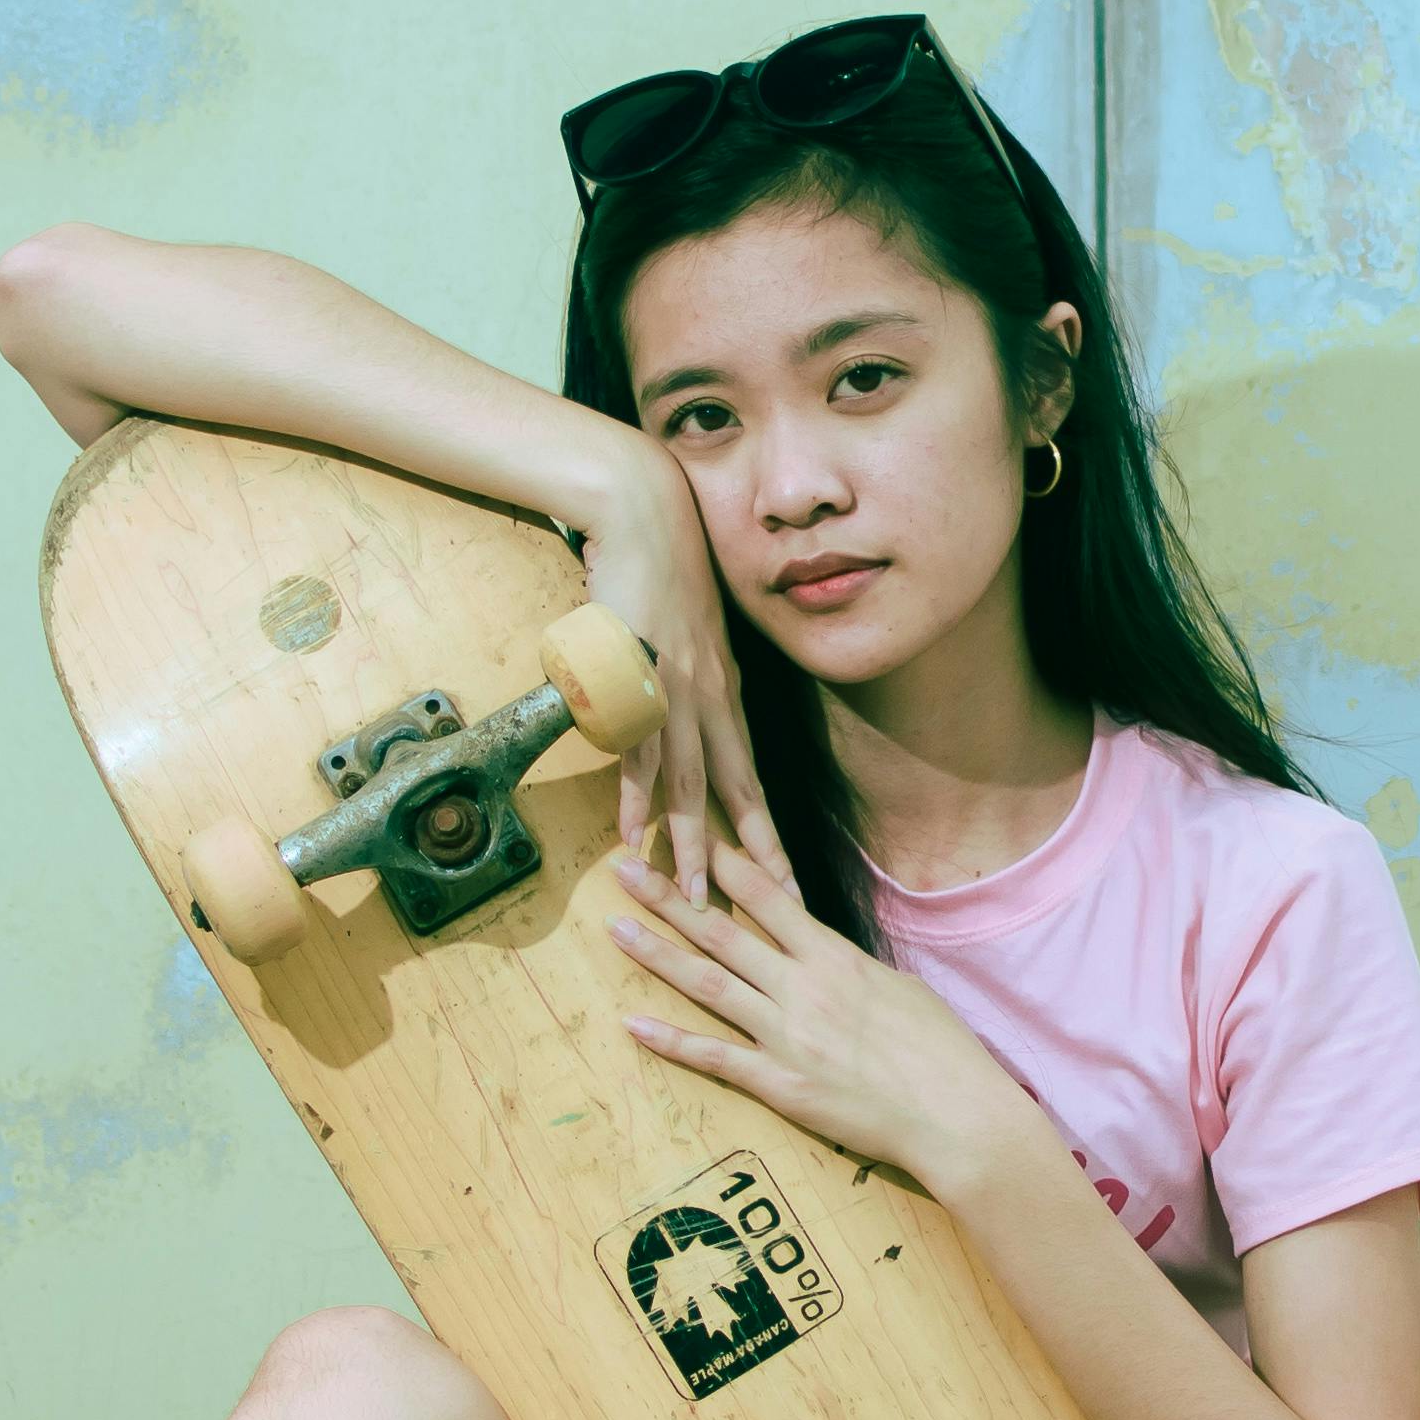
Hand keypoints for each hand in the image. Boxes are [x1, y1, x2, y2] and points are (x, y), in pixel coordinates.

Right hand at [577, 451, 764, 901]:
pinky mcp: (637, 675)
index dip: (765, 830)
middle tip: (771, 908)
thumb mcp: (688, 628)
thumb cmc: (662, 564)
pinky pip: (638, 749)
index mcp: (725, 688)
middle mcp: (710, 695)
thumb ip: (690, 674)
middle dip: (752, 856)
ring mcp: (675, 688)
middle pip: (734, 791)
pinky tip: (634, 832)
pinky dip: (636, 794)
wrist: (644, 511)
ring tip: (691, 895)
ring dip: (690, 843)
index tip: (785, 879)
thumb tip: (684, 711)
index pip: (750, 774)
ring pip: (689, 783)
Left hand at [607, 842, 1040, 1190]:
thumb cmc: (942, 1052)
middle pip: (722, 931)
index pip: (770, 897)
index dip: (728, 862)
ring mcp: (786, 1036)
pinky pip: (714, 1057)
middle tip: (625, 869)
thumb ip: (852, 969)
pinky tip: (632, 1024)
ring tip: (615, 928)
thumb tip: (825, 955)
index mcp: (836, 957)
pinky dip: (670, 1041)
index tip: (695, 836)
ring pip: (707, 984)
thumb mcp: (901, 989)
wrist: (956, 1115)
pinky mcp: (779, 1084)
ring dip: (657, 954)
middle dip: (669, 896)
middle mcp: (803, 987)